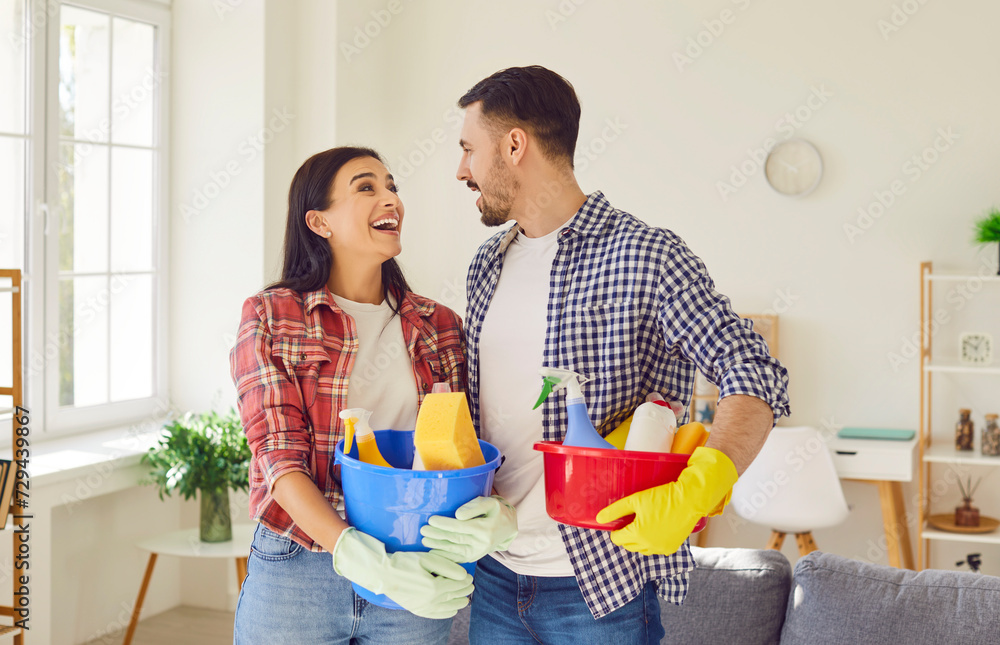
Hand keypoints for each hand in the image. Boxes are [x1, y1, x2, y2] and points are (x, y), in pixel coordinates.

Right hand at [332, 527, 473, 618]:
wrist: (382, 574)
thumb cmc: (405, 562)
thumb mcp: (428, 559)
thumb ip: (447, 566)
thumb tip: (464, 575)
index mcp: (434, 587)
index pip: (456, 585)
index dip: (465, 581)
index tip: (471, 577)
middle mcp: (430, 601)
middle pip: (453, 596)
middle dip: (464, 592)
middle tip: (471, 587)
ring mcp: (423, 607)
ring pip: (447, 608)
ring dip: (458, 603)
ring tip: (465, 600)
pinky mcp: (416, 610)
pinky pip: (436, 615)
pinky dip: (446, 613)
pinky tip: (452, 611)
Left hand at [420, 495, 517, 562]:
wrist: (508, 527)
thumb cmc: (496, 511)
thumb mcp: (490, 503)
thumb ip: (474, 507)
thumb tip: (457, 515)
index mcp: (485, 529)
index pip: (460, 527)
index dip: (444, 524)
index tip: (431, 519)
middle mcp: (481, 543)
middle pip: (455, 539)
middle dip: (437, 535)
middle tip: (422, 530)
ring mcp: (478, 552)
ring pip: (454, 550)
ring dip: (438, 546)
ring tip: (424, 541)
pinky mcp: (474, 557)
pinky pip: (457, 558)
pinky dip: (445, 557)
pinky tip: (433, 554)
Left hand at [595, 447, 737, 555]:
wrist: (689, 500)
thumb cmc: (662, 497)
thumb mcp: (634, 500)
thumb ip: (615, 511)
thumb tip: (599, 519)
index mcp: (637, 535)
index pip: (617, 539)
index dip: (616, 529)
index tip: (620, 520)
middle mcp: (648, 546)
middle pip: (628, 545)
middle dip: (627, 534)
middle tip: (632, 520)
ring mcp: (661, 549)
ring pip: (642, 549)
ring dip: (639, 539)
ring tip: (644, 523)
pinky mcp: (671, 548)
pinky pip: (655, 549)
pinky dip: (652, 541)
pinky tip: (656, 528)